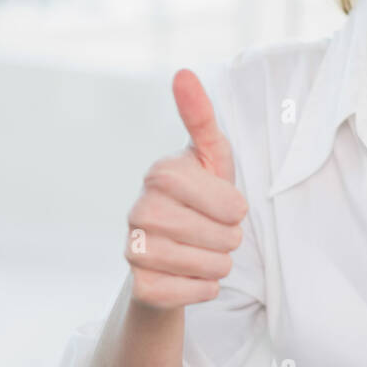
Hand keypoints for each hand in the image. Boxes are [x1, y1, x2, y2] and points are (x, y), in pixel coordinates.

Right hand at [125, 69, 249, 309]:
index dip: (234, 207)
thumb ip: (201, 116)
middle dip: (230, 239)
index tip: (227, 205)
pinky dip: (203, 288)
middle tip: (218, 233)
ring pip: (208, 266)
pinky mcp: (138, 285)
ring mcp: (133, 248)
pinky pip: (191, 293)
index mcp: (160, 173)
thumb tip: (182, 72)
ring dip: (219, 264)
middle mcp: (138, 208)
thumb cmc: (202, 198)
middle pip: (220, 236)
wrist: (175, 255)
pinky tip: (192, 276)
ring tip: (205, 252)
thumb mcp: (211, 156)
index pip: (228, 202)